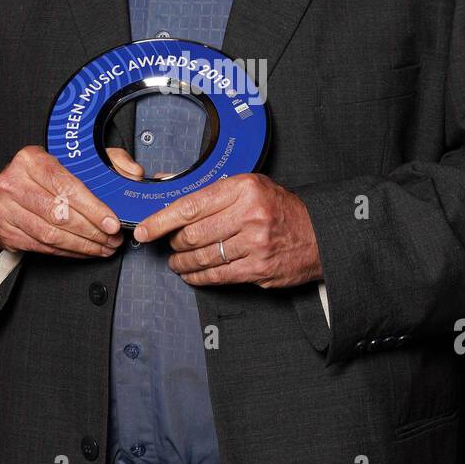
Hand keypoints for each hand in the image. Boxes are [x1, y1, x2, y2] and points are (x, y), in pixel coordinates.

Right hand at [0, 144, 133, 259]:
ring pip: (51, 234)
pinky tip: (84, 251)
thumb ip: (108, 160)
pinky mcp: (6, 232)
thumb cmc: (45, 174)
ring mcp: (6, 210)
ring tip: (103, 247)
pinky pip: (43, 247)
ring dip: (82, 245)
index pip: (66, 186)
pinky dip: (68, 252)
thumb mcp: (75, 158)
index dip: (92, 208)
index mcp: (30, 159)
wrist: (8, 189)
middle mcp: (13, 183)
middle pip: (59, 213)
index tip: (111, 222)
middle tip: (112, 239)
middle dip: (92, 231)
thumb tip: (133, 173)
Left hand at [132, 173, 323, 288]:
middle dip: (172, 242)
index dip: (161, 221)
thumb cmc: (281, 208)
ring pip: (202, 257)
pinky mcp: (259, 269)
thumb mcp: (251, 186)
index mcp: (244, 188)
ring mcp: (255, 244)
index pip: (190, 206)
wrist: (320, 234)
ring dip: (182, 262)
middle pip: (192, 234)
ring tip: (176, 261)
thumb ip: (211, 189)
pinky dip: (198, 277)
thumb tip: (169, 187)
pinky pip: (218, 276)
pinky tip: (191, 274)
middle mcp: (250, 214)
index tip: (144, 229)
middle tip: (166, 244)